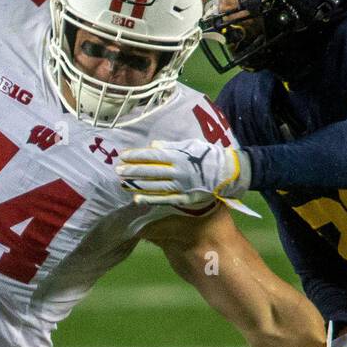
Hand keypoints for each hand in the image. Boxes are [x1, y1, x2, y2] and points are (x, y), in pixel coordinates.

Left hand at [116, 138, 248, 211]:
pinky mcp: (184, 199)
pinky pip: (164, 200)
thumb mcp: (191, 145)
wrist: (228, 173)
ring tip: (123, 184)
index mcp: (180, 157)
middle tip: (118, 170)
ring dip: (137, 186)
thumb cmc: (208, 156)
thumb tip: (153, 146)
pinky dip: (150, 200)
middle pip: (151, 172)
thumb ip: (171, 147)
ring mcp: (181, 187)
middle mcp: (178, 172)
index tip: (123, 155)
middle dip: (133, 171)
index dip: (137, 156)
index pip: (153, 156)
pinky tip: (137, 199)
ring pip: (154, 186)